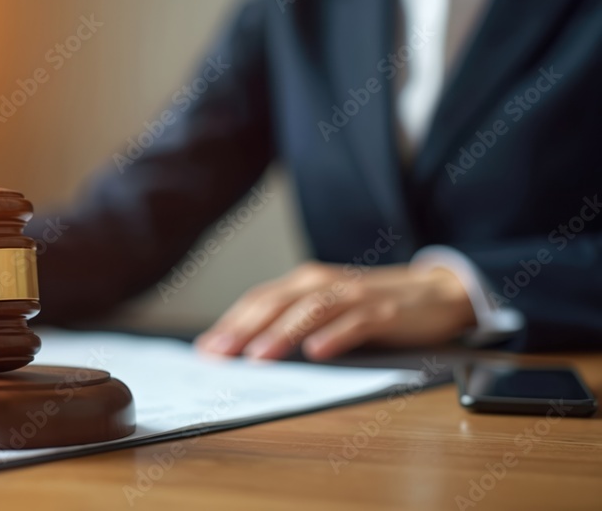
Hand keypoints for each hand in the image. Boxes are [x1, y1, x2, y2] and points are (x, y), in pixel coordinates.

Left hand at [194, 262, 475, 359]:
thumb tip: (243, 347)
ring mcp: (355, 296)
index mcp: (306, 283)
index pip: (259, 300)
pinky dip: (335, 336)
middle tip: (219, 354)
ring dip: (282, 333)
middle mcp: (325, 283)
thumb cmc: (371, 304)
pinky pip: (356, 323)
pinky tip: (317, 353)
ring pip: (311, 311)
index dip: (230, 322)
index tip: (204, 349)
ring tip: (257, 357)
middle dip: (244, 328)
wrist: (436, 292)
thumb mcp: (326, 308)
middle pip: (277, 302)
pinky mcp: (385, 312)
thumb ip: (290, 320)